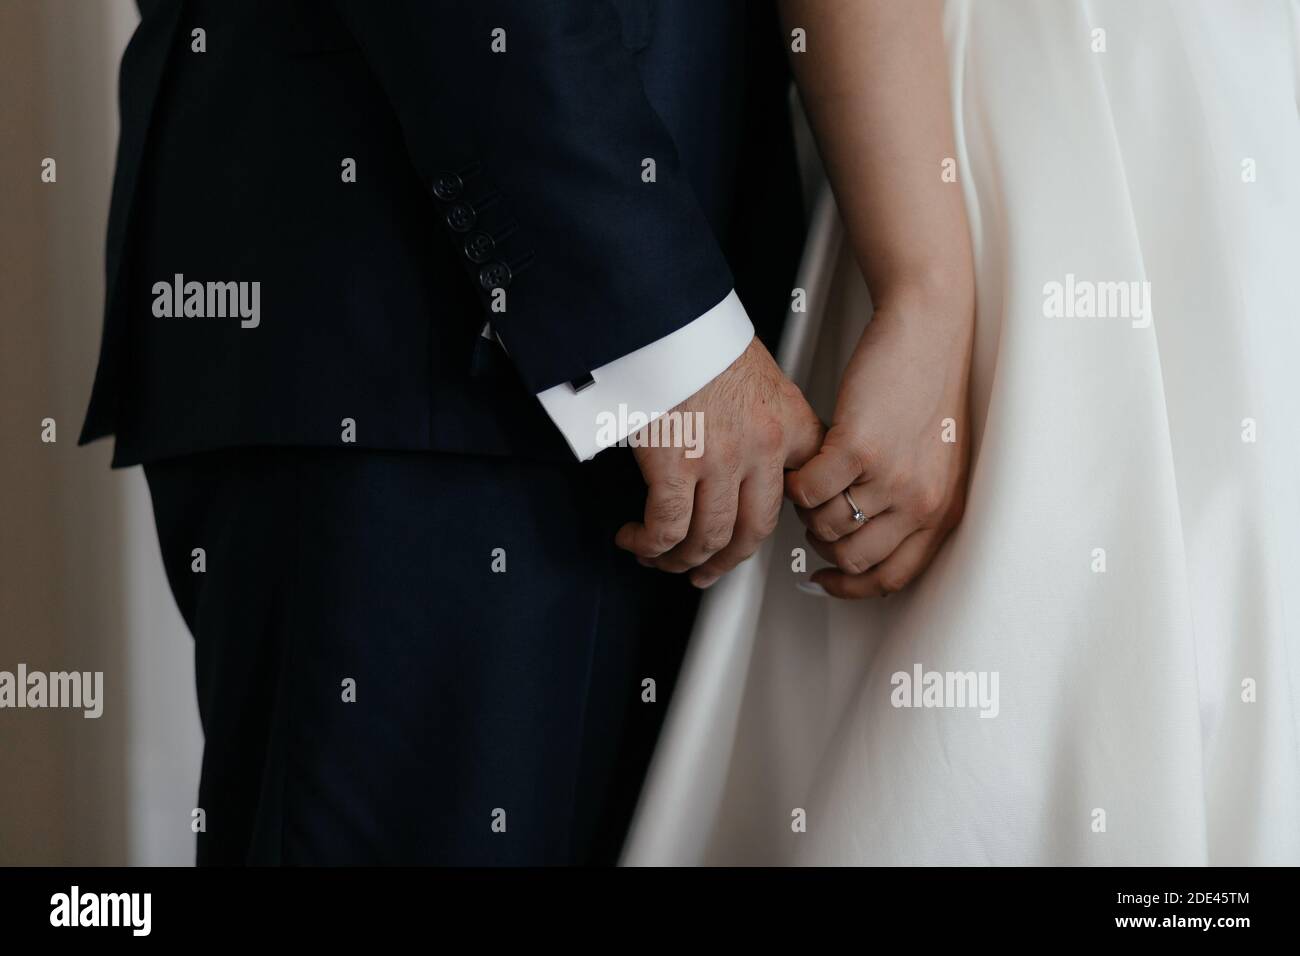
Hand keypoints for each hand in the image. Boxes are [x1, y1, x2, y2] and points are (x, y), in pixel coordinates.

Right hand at [616, 337, 822, 588]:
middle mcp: (761, 446)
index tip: (762, 532)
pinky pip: (667, 527)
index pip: (802, 489)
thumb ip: (761, 414)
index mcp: (787, 422)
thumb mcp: (756, 371)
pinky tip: (638, 540)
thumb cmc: (698, 333)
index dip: (782, 521)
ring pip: (708, 537)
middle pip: (753, 531)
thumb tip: (744, 443)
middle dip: (726, 560)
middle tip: (708, 569)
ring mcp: (719, 459)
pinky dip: (651, 545)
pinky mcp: (674, 464)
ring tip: (663, 560)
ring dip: (683, 559)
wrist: (664, 312)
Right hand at [787, 288, 971, 597]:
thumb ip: (910, 503)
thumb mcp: (936, 461)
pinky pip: (807, 491)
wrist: (929, 332)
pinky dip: (796, 481)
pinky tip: (804, 462)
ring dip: (809, 508)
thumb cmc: (928, 388)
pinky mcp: (859, 448)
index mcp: (940, 510)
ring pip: (824, 525)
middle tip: (816, 513)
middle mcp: (919, 502)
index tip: (828, 581)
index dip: (853, 587)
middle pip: (851, 557)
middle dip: (824, 541)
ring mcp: (890, 478)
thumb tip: (862, 537)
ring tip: (813, 479)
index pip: (893, 577)